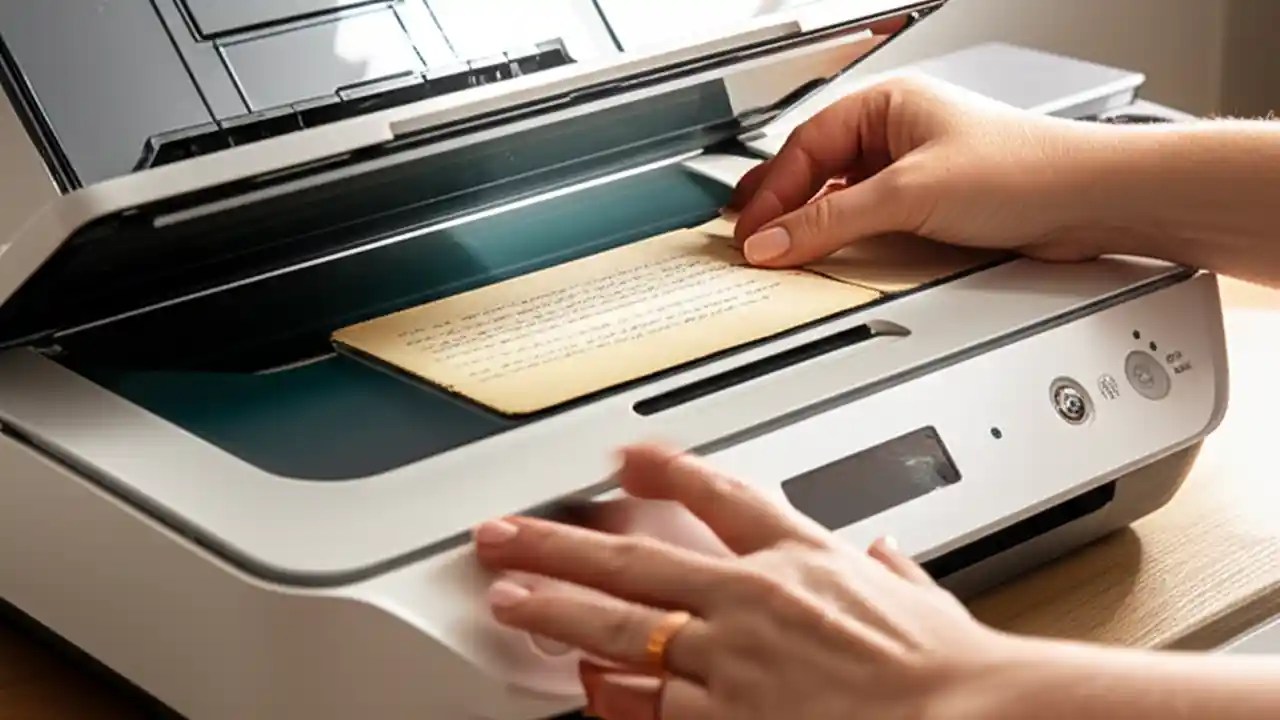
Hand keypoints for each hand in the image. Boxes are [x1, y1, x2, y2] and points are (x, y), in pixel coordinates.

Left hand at [472, 444, 1019, 719]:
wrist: (965, 717)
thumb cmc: (949, 668)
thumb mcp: (920, 599)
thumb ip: (889, 573)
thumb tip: (886, 556)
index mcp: (802, 558)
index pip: (721, 496)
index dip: (664, 471)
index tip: (623, 457)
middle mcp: (752, 601)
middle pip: (637, 560)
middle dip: (560, 543)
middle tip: (504, 532)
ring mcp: (732, 661)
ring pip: (624, 631)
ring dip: (560, 614)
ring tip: (511, 601)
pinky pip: (654, 709)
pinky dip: (615, 697)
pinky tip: (579, 685)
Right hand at [730, 74, 1118, 267]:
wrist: (1092, 200)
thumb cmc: (1023, 169)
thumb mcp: (909, 194)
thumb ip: (832, 220)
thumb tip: (773, 240)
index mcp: (886, 105)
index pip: (805, 148)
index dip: (771, 192)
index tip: (748, 234)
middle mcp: (898, 132)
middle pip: (817, 169)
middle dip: (780, 205)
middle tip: (747, 239)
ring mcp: (915, 170)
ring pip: (842, 195)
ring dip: (811, 223)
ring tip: (781, 251)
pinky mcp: (933, 205)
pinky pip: (870, 219)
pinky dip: (845, 238)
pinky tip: (833, 255)